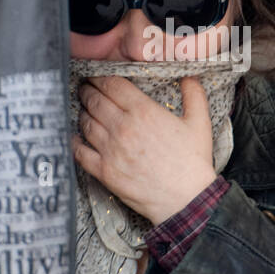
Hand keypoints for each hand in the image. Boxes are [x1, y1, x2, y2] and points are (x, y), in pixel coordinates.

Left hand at [71, 76, 217, 224]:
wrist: (186, 199)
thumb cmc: (192, 161)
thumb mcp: (200, 122)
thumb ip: (194, 94)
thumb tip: (188, 76)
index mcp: (143, 111)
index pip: (112, 85)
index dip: (100, 76)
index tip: (96, 75)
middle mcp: (122, 127)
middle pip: (94, 100)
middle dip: (87, 91)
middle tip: (85, 88)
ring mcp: (110, 150)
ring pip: (86, 123)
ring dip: (82, 112)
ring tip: (83, 109)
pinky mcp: (104, 171)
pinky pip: (80, 152)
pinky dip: (74, 142)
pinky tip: (74, 137)